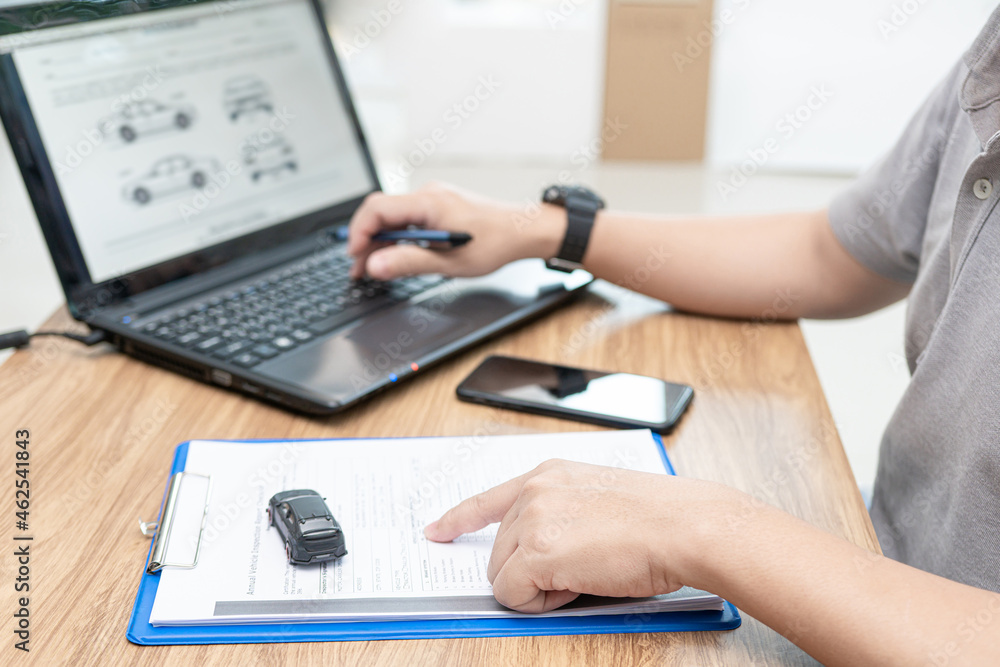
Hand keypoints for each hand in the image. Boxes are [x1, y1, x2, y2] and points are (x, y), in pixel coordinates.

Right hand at [347, 182, 565, 279]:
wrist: (523, 230)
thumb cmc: (494, 244)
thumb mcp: (449, 262)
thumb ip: (408, 262)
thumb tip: (375, 266)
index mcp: (428, 202)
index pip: (377, 209)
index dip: (359, 233)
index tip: (355, 257)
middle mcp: (428, 194)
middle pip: (380, 212)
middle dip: (365, 240)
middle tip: (360, 269)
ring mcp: (433, 198)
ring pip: (393, 215)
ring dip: (380, 240)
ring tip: (376, 266)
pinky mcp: (439, 205)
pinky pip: (407, 217)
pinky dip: (396, 235)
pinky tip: (397, 254)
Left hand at [424, 459, 736, 612]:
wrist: (684, 525)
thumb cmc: (659, 518)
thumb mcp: (598, 498)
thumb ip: (561, 512)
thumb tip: (541, 551)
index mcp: (548, 474)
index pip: (486, 499)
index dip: (457, 520)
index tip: (436, 531)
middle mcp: (533, 491)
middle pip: (498, 551)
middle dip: (529, 570)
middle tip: (577, 570)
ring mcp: (533, 520)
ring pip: (503, 575)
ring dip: (537, 586)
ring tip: (584, 573)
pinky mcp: (537, 553)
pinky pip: (512, 594)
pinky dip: (538, 602)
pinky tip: (576, 587)